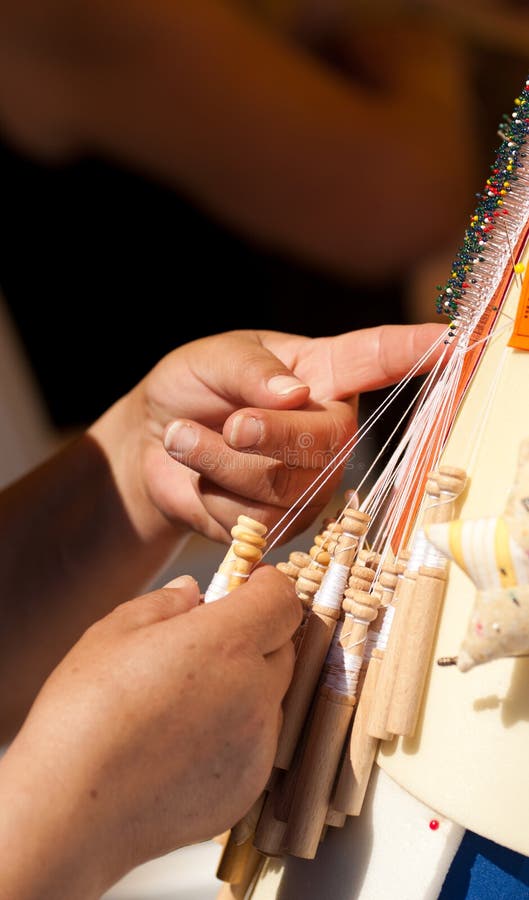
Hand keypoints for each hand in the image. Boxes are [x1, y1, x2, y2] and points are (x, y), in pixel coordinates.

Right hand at [0, 566, 299, 898]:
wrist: (70, 811)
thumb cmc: (83, 714)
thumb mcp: (114, 633)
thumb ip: (165, 603)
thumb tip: (192, 591)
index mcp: (227, 643)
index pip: (282, 600)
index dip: (268, 586)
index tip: (249, 584)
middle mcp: (255, 693)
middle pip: (282, 647)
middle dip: (254, 635)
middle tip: (206, 642)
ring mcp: (257, 745)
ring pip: (269, 697)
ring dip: (245, 686)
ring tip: (185, 700)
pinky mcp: (247, 787)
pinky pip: (256, 745)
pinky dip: (234, 734)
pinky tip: (183, 742)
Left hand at [92, 324, 443, 544]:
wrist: (152, 443)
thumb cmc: (193, 388)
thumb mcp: (211, 359)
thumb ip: (250, 370)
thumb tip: (295, 396)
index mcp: (323, 375)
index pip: (375, 359)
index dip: (412, 351)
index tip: (449, 341)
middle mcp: (328, 430)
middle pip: (327, 442)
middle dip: (272, 434)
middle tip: (231, 424)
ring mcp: (310, 482)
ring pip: (283, 485)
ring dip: (221, 461)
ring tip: (184, 436)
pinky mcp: (281, 524)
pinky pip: (254, 520)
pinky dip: (212, 496)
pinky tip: (199, 478)